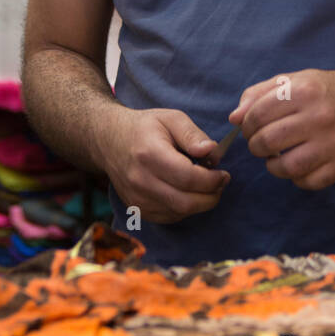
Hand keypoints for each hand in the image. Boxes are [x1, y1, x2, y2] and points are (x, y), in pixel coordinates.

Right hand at [98, 106, 230, 223]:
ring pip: (179, 212)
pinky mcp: (137, 209)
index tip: (223, 173)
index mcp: (149, 154)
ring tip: (206, 186)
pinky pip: (169, 217)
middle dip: (211, 196)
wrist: (110, 140)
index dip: (212, 180)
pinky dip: (185, 208)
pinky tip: (188, 193)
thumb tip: (212, 151)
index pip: (188, 177)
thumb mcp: (171, 118)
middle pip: (185, 202)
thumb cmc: (145, 127)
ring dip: (200, 203)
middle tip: (221, 183)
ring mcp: (136, 198)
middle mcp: (140, 180)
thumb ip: (192, 134)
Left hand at [228, 67, 334, 190]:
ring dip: (272, 165)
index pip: (258, 114)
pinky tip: (297, 165)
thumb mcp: (292, 80)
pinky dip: (296, 178)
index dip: (246, 125)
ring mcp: (334, 143)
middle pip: (268, 141)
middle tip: (260, 143)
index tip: (249, 128)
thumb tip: (234, 118)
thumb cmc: (324, 90)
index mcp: (304, 91)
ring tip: (275, 157)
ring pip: (287, 167)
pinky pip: (309, 182)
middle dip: (255, 146)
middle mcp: (319, 117)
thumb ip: (258, 94)